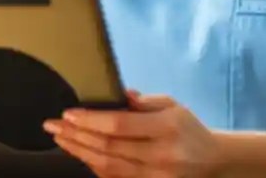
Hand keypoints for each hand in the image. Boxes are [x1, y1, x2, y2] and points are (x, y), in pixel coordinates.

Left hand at [43, 90, 220, 177]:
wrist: (212, 161)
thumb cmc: (186, 127)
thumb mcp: (171, 105)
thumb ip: (144, 101)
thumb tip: (118, 95)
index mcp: (167, 127)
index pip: (120, 125)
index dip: (91, 120)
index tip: (68, 114)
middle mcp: (161, 155)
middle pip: (109, 147)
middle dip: (76, 135)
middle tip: (53, 125)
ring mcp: (155, 177)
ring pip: (108, 166)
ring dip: (79, 152)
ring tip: (59, 139)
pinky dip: (94, 166)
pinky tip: (79, 154)